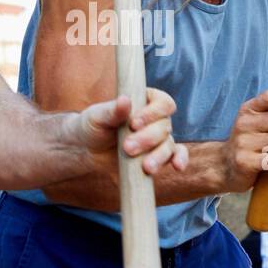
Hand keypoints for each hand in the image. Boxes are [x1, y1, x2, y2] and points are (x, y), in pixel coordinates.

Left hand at [72, 87, 188, 174]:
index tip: (134, 124)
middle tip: (127, 148)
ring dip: (159, 155)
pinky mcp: (157, 156)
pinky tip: (177, 166)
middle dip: (148, 139)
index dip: (153, 113)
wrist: (87, 149)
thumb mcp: (97, 116)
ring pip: (169, 145)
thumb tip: (125, 101)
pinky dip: (179, 160)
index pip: (163, 103)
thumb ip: (112, 110)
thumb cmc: (92, 125)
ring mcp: (158, 138)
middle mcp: (156, 118)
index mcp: (145, 100)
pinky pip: (175, 156)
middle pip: (165, 126)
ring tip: (146, 167)